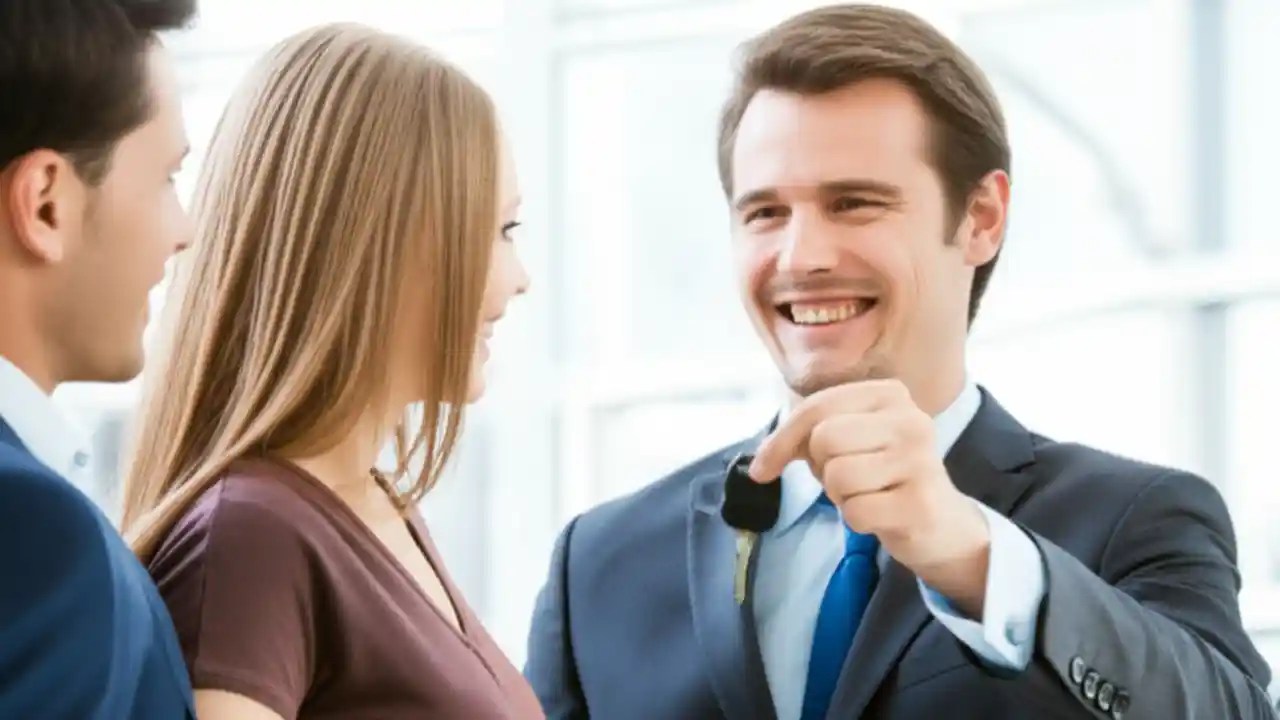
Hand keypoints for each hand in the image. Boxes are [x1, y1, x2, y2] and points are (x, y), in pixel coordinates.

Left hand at [748, 379, 991, 615]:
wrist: (943, 523)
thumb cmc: (884, 475)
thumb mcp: (849, 441)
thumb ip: (806, 436)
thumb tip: (761, 464)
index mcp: (890, 394)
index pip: (816, 407)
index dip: (781, 440)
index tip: (765, 468)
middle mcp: (910, 420)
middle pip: (824, 439)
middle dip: (821, 467)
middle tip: (847, 477)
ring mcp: (920, 461)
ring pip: (837, 476)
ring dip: (840, 495)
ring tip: (868, 493)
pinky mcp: (920, 503)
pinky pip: (855, 512)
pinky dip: (858, 519)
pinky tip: (882, 513)